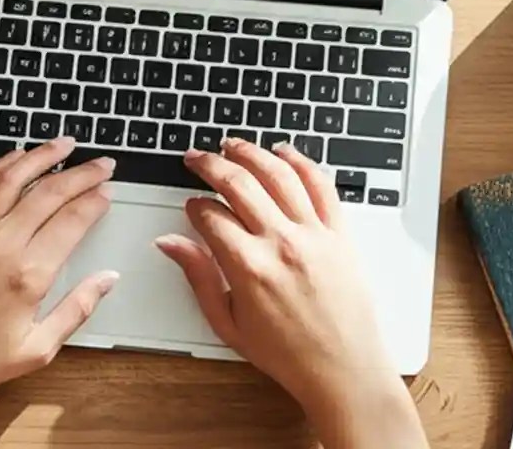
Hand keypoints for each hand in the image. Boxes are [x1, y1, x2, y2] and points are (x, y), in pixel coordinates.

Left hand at [0, 138, 118, 448]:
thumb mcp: (39, 347)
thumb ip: (78, 308)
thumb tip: (107, 279)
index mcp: (28, 275)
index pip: (72, 221)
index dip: (95, 201)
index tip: (108, 192)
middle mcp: (1, 246)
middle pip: (49, 193)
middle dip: (81, 173)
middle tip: (102, 164)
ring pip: (12, 179)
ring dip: (41, 156)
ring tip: (63, 143)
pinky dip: (1, 167)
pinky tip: (17, 158)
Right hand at [155, 139, 427, 448]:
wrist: (342, 368)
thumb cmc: (287, 354)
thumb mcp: (228, 324)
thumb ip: (199, 277)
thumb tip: (169, 243)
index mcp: (250, 268)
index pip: (211, 216)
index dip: (194, 206)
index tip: (190, 204)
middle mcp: (282, 243)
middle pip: (239, 183)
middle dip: (210, 164)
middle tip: (196, 157)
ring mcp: (314, 234)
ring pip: (279, 174)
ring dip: (251, 152)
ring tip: (232, 145)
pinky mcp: (340, 233)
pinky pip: (321, 185)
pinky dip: (301, 162)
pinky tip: (284, 153)